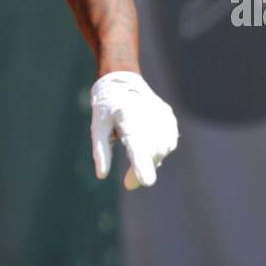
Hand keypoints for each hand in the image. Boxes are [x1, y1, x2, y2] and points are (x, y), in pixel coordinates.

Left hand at [90, 71, 178, 189]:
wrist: (122, 82)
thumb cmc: (105, 108)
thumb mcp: (97, 128)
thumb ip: (100, 152)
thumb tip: (102, 175)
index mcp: (127, 115)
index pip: (137, 143)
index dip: (142, 163)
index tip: (146, 182)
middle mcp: (148, 113)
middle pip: (152, 150)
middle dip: (142, 170)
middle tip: (129, 184)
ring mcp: (162, 114)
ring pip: (163, 147)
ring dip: (152, 162)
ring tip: (136, 164)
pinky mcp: (168, 117)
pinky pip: (169, 142)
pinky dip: (159, 152)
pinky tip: (147, 151)